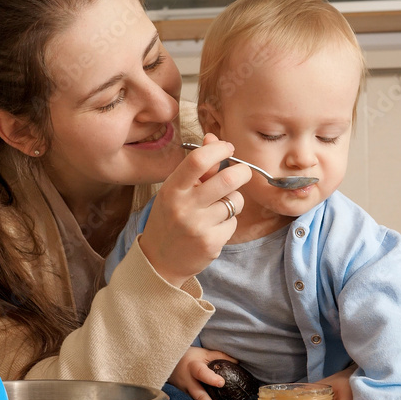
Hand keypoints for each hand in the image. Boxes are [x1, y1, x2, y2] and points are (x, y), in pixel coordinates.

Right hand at [139, 133, 251, 286]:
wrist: (158, 262)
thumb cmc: (169, 220)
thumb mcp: (175, 191)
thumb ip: (196, 168)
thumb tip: (214, 138)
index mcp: (172, 189)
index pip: (198, 160)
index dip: (218, 149)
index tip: (227, 147)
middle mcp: (184, 207)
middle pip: (228, 179)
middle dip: (242, 171)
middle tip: (242, 172)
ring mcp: (198, 227)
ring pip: (235, 201)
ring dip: (233, 200)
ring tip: (219, 208)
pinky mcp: (211, 243)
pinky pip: (233, 222)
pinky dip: (228, 222)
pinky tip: (213, 228)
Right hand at [168, 347, 237, 399]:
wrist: (170, 363)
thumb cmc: (190, 357)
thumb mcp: (204, 353)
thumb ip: (220, 357)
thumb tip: (238, 362)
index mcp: (193, 368)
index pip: (201, 373)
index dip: (210, 378)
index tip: (221, 383)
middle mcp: (188, 382)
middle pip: (199, 396)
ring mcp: (185, 393)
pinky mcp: (185, 399)